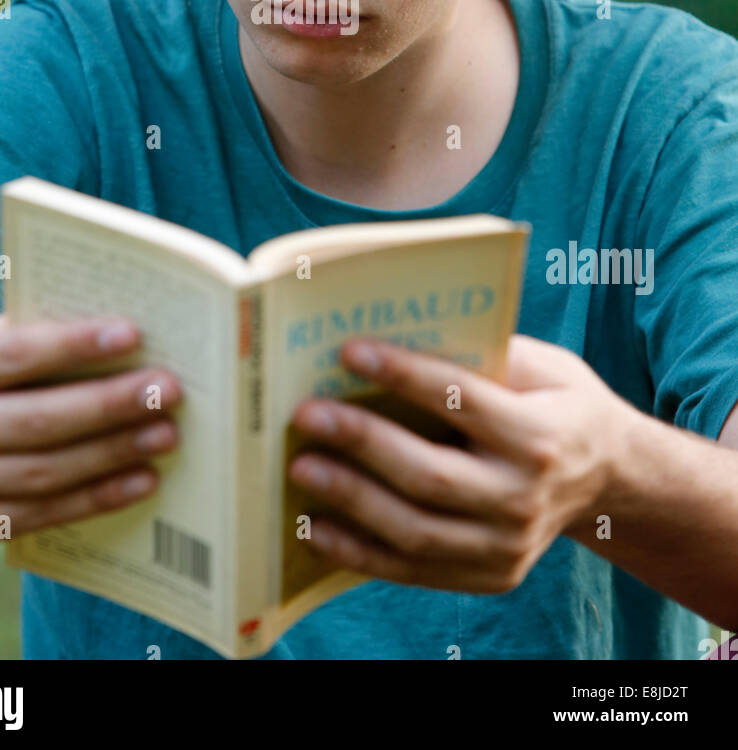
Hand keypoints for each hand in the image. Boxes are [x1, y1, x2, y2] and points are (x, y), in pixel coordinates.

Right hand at [0, 314, 182, 540]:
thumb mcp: (2, 343)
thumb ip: (50, 334)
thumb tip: (135, 334)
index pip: (17, 353)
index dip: (74, 344)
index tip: (133, 334)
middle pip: (38, 420)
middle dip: (109, 405)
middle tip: (167, 391)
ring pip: (47, 471)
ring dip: (114, 453)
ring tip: (167, 434)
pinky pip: (49, 513)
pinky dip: (102, 497)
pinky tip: (145, 479)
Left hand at [288, 333, 628, 592]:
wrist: (607, 477)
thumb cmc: (557, 403)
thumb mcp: (544, 366)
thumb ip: (483, 353)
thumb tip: (395, 333)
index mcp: (540, 435)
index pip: (461, 401)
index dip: (403, 373)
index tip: (349, 350)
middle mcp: (525, 498)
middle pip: (429, 475)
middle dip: (361, 442)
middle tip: (305, 414)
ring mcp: (508, 547)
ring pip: (415, 530)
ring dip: (350, 499)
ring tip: (301, 467)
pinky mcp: (489, 577)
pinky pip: (413, 570)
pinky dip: (358, 552)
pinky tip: (315, 527)